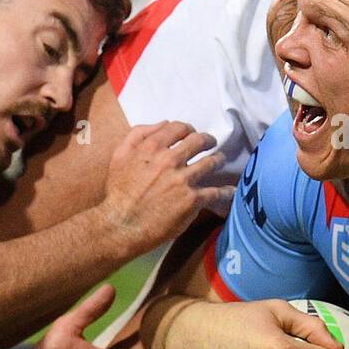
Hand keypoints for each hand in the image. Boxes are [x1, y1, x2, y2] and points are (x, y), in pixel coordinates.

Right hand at [101, 121, 234, 253]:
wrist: (121, 224)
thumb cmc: (118, 191)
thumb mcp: (119, 155)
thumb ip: (138, 134)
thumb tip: (163, 123)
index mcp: (152, 147)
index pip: (179, 128)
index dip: (188, 129)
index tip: (191, 134)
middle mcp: (170, 160)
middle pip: (199, 141)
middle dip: (208, 140)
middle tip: (211, 143)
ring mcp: (183, 180)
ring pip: (211, 163)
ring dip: (219, 160)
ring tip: (221, 161)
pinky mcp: (192, 200)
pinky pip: (216, 193)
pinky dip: (226, 191)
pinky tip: (230, 191)